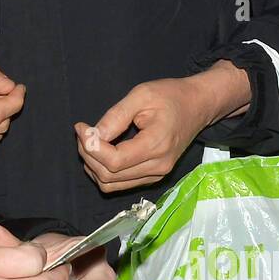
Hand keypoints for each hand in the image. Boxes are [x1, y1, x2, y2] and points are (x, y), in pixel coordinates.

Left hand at [75, 62, 250, 193]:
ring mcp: (157, 174)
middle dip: (88, 154)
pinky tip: (100, 151)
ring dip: (92, 165)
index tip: (81, 127)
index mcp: (156, 145)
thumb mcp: (141, 95)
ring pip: (111, 184)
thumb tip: (91, 135)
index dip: (90, 147)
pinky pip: (119, 184)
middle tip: (83, 132)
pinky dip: (103, 171)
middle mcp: (158, 166)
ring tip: (89, 141)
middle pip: (109, 175)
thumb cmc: (171, 96)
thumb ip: (116, 116)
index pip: (113, 161)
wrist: (198, 106)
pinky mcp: (153, 176)